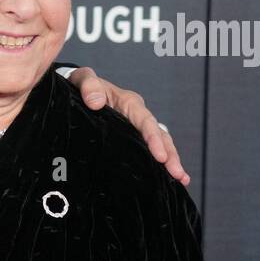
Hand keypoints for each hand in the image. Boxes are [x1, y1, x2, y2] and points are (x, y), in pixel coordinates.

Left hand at [66, 67, 189, 184]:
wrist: (78, 92)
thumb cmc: (83, 86)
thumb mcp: (82, 79)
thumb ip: (88, 86)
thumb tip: (95, 102)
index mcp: (128, 102)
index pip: (145, 121)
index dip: (154, 139)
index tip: (160, 157)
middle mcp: (138, 116)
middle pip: (160, 135)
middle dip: (170, 156)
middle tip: (178, 175)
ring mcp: (137, 129)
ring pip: (161, 144)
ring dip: (171, 162)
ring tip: (181, 180)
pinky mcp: (132, 139)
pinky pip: (149, 151)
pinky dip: (159, 165)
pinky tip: (168, 180)